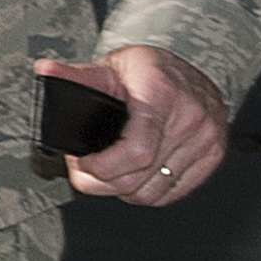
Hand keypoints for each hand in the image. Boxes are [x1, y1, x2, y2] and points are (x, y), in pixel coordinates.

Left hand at [36, 46, 228, 206]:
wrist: (187, 70)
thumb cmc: (149, 69)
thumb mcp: (110, 67)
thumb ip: (77, 77)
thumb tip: (47, 71)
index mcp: (162, 93)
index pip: (136, 152)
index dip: (102, 167)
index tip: (83, 163)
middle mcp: (191, 117)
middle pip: (138, 179)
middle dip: (102, 181)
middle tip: (86, 167)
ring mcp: (207, 139)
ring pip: (152, 193)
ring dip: (123, 189)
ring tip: (110, 170)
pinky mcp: (214, 156)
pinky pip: (171, 194)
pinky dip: (146, 191)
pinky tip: (134, 174)